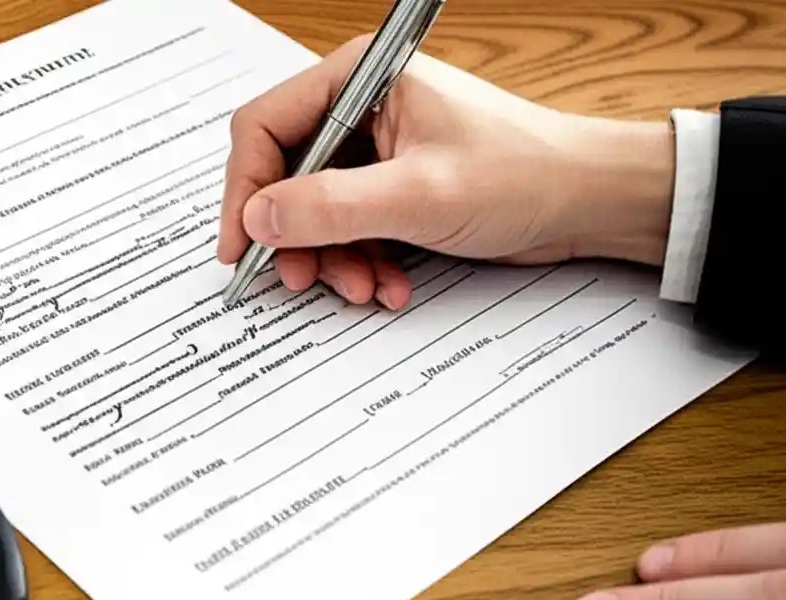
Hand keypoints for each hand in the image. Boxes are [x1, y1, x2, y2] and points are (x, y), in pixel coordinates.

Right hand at [217, 35, 676, 309]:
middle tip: (301, 279)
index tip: (241, 245)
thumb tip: (257, 220)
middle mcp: (361, 107)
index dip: (246, 189)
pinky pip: (348, 226)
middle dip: (295, 235)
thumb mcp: (418, 195)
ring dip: (331, 257)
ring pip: (314, 209)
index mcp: (360, 78)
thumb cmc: (524, 173)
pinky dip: (360, 260)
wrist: (590, 201)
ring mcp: (377, 148)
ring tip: (364, 287)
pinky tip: (388, 284)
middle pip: (285, 174)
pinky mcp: (393, 184)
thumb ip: (329, 207)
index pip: (266, 127)